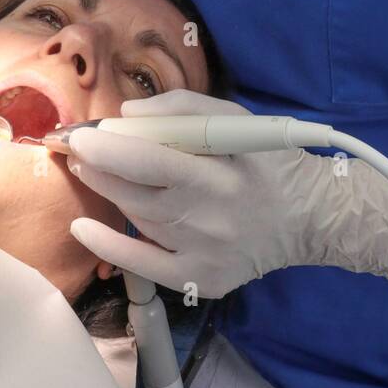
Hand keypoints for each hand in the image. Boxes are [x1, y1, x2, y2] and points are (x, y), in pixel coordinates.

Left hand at [66, 90, 387, 297]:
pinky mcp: (201, 278)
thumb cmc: (270, 161)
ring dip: (107, 192)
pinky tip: (83, 226)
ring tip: (90, 170)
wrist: (311, 218)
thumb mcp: (238, 118)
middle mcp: (212, 217)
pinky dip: (109, 246)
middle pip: (136, 192)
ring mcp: (204, 252)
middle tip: (77, 148)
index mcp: (223, 172)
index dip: (109, 147)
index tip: (82, 134)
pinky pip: (143, 266)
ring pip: (139, 219)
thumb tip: (128, 114)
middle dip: (98, 167)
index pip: (152, 160)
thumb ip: (183, 109)